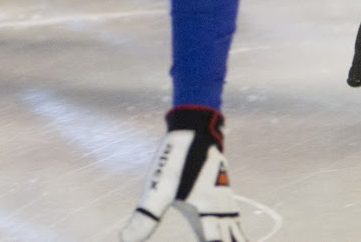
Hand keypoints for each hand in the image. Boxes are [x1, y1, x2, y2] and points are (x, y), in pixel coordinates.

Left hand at [121, 107, 245, 241]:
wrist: (196, 129)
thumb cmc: (175, 160)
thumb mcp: (156, 191)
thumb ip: (144, 219)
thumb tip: (122, 240)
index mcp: (206, 216)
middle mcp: (221, 214)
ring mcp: (226, 205)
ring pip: (238, 238)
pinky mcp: (225, 198)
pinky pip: (237, 227)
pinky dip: (237, 240)